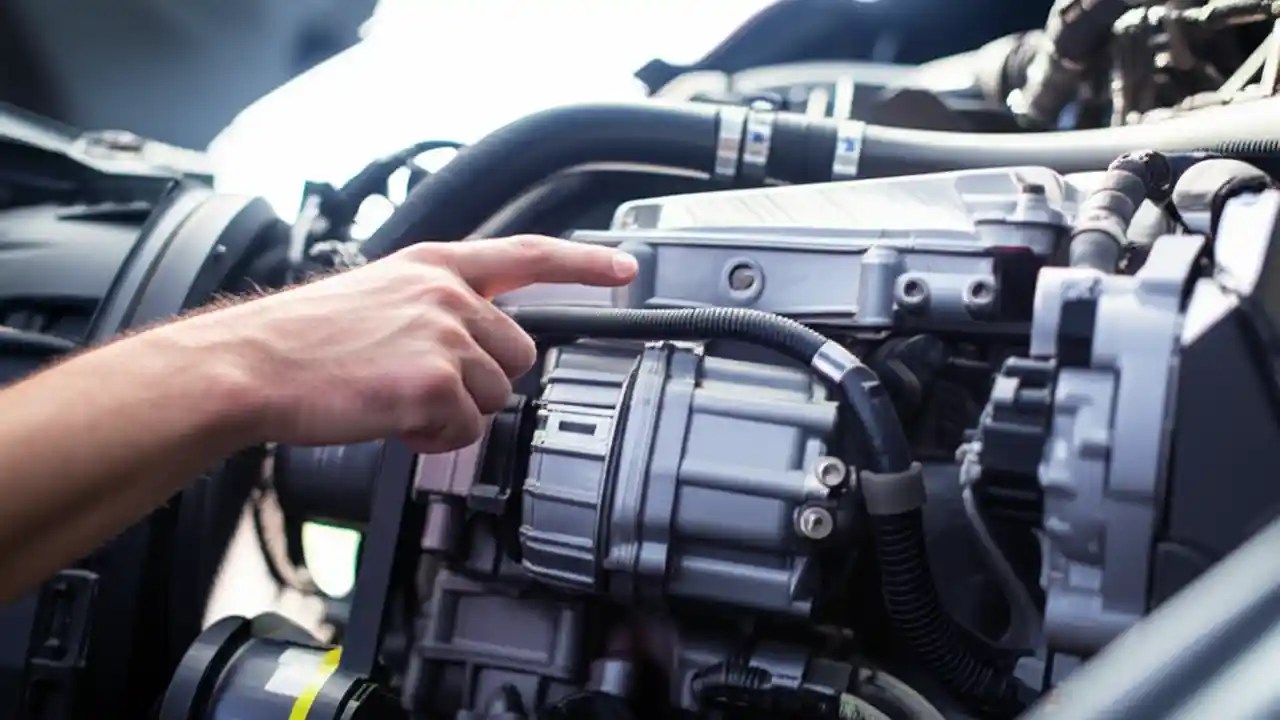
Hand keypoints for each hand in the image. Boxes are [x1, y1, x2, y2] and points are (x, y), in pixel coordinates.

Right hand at [159, 235, 636, 452]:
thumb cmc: (303, 338)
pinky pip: (464, 432)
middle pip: (518, 355)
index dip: (584, 263)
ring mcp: (444, 336)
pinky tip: (392, 420)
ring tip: (395, 400)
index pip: (529, 253)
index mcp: (435, 266)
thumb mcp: (378, 295)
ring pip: (493, 398)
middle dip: (482, 382)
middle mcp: (447, 294)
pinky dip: (432, 439)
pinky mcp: (434, 383)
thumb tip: (477, 347)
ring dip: (453, 413)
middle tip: (422, 388)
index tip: (624, 268)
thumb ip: (436, 309)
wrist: (251, 363)